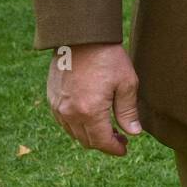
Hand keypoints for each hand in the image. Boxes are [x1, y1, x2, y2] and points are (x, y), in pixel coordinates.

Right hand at [47, 42, 141, 156]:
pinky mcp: (52, 98)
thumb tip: (134, 133)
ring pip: (74, 133)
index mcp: (90, 112)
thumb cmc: (108, 58)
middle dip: (104, 143)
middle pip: (87, 141)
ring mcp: (58, 106)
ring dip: (90, 135)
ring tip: (107, 128)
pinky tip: (90, 117)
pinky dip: (77, 125)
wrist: (81, 37)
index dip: (114, 149)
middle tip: (119, 138)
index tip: (124, 149)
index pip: (102, 142)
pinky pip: (63, 121)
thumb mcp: (126, 84)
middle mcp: (70, 113)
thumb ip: (128, 112)